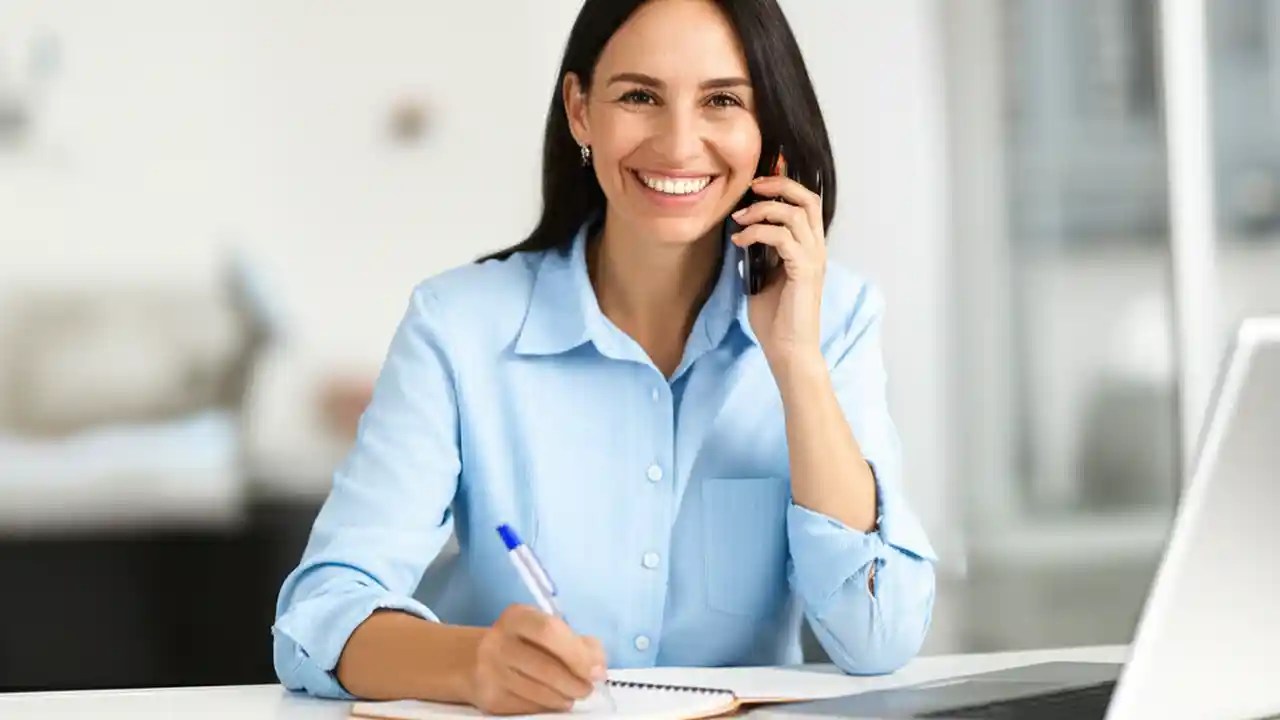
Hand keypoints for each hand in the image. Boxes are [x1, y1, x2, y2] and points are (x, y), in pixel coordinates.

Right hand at [468, 604, 607, 714]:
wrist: (475, 660)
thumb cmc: (523, 643)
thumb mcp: (546, 630)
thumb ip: (578, 642)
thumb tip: (598, 665)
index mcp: (516, 617)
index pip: (549, 631)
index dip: (577, 654)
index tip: (596, 671)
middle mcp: (499, 641)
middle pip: (546, 667)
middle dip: (575, 682)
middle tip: (587, 688)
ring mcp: (490, 671)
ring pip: (538, 692)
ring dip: (564, 698)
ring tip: (572, 694)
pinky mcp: (489, 698)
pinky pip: (528, 707)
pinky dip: (547, 706)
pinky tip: (552, 700)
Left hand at [730, 174, 826, 374]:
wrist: (788, 350)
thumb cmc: (776, 320)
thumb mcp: (761, 278)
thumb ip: (757, 255)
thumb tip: (740, 234)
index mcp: (809, 248)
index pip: (805, 204)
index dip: (783, 186)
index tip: (754, 187)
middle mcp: (816, 249)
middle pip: (807, 198)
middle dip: (778, 185)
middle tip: (751, 187)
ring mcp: (813, 259)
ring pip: (794, 213)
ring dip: (762, 210)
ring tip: (739, 219)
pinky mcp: (804, 270)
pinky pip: (783, 237)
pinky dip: (758, 232)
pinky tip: (740, 241)